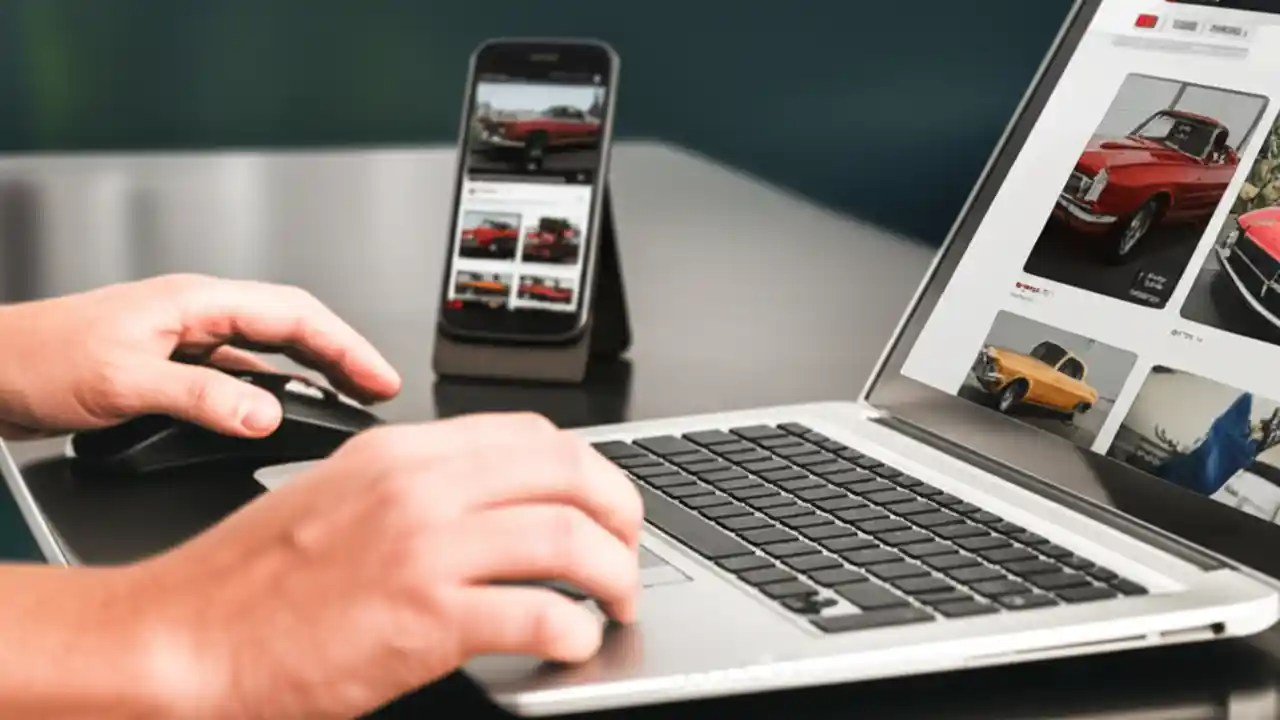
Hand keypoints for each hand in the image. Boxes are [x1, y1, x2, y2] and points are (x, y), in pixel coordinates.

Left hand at [0, 274, 400, 438]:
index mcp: (193, 301)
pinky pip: (240, 372)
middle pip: (289, 326)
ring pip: (266, 349)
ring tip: (345, 398)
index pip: (291, 314)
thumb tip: (268, 413)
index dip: (343, 345)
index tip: (377, 377)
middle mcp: (194, 314)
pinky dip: (273, 389)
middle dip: (340, 354)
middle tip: (378, 388)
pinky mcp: (172, 365)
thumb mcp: (124, 382)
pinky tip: (281, 411)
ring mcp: (184, 339)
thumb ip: (202, 398)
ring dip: (309, 371)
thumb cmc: (38, 359)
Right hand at [125, 413, 643, 718]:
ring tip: (615, 602)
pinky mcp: (425, 619)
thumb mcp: (337, 495)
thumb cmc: (251, 578)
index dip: (589, 470)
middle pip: (568, 474)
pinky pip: (539, 614)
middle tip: (629, 551)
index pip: (531, 436)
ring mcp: (425, 549)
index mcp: (400, 452)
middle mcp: (420, 488)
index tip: (603, 503)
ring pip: (569, 538)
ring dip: (614, 574)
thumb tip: (489, 501)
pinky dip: (576, 632)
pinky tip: (573, 643)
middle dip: (621, 513)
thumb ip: (415, 486)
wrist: (189, 636)